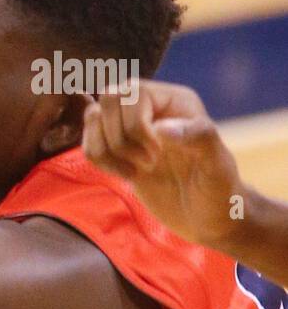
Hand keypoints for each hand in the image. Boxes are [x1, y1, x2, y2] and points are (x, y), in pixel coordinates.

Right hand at [82, 81, 244, 247]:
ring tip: (136, 171)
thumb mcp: (218, 165)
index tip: (157, 156)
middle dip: (119, 137)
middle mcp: (151, 107)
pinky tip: (127, 176)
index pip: (134, 92)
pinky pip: (90, 143)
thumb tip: (161, 127)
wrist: (207, 217)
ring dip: (108, 150)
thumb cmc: (219, 190)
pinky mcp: (117, 149)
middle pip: (109, 99)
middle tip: (147, 163)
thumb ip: (199, 138)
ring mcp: (131, 128)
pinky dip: (100, 162)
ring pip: (93, 118)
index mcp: (176, 101)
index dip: (135, 124)